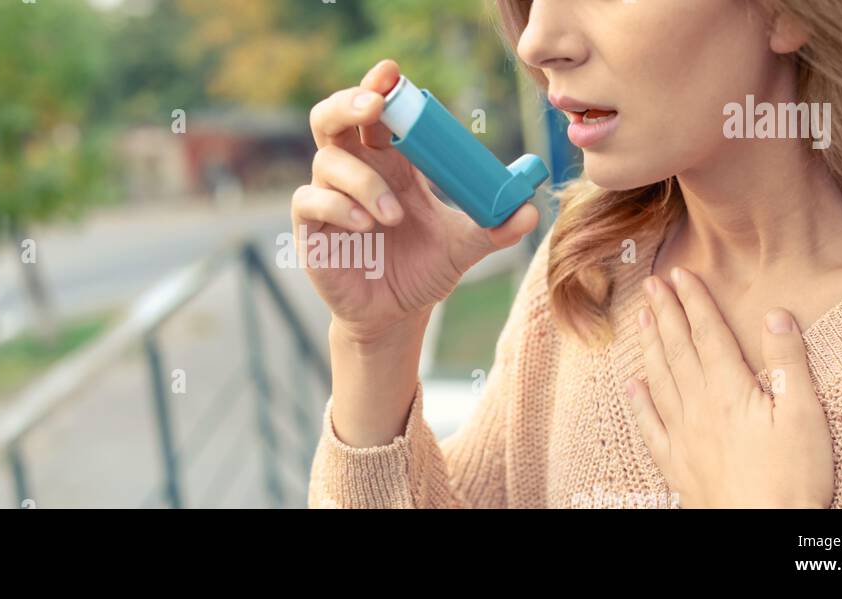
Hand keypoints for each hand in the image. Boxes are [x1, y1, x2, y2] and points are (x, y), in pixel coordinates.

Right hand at [293, 59, 538, 343]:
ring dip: (363, 181)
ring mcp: (329, 197)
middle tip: (376, 106)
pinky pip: (310, 201)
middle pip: (332, 117)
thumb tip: (531, 210)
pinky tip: (365, 225)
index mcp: (390, 162)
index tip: (393, 72)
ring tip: (393, 215)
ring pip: (327, 160)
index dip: (380, 87)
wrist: (396, 315)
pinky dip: (338, 206)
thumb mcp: (463, 246)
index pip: (377, 111)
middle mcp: (354, 171)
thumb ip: (494, 227)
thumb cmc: (422, 270)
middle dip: (350, 103)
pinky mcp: (311, 228)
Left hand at [625, 267, 833, 507]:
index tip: (680, 274)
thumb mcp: (805, 416)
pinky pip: (649, 425)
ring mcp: (682, 435)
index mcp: (730, 391)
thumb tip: (775, 315)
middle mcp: (698, 407)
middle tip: (651, 284)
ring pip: (659, 379)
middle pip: (678, 350)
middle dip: (666, 313)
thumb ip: (788, 363)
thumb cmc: (793, 477)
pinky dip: (639, 401)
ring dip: (650, 346)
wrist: (763, 529)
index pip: (708, 334)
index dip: (694, 301)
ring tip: (641, 319)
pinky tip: (632, 384)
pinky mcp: (676, 463)